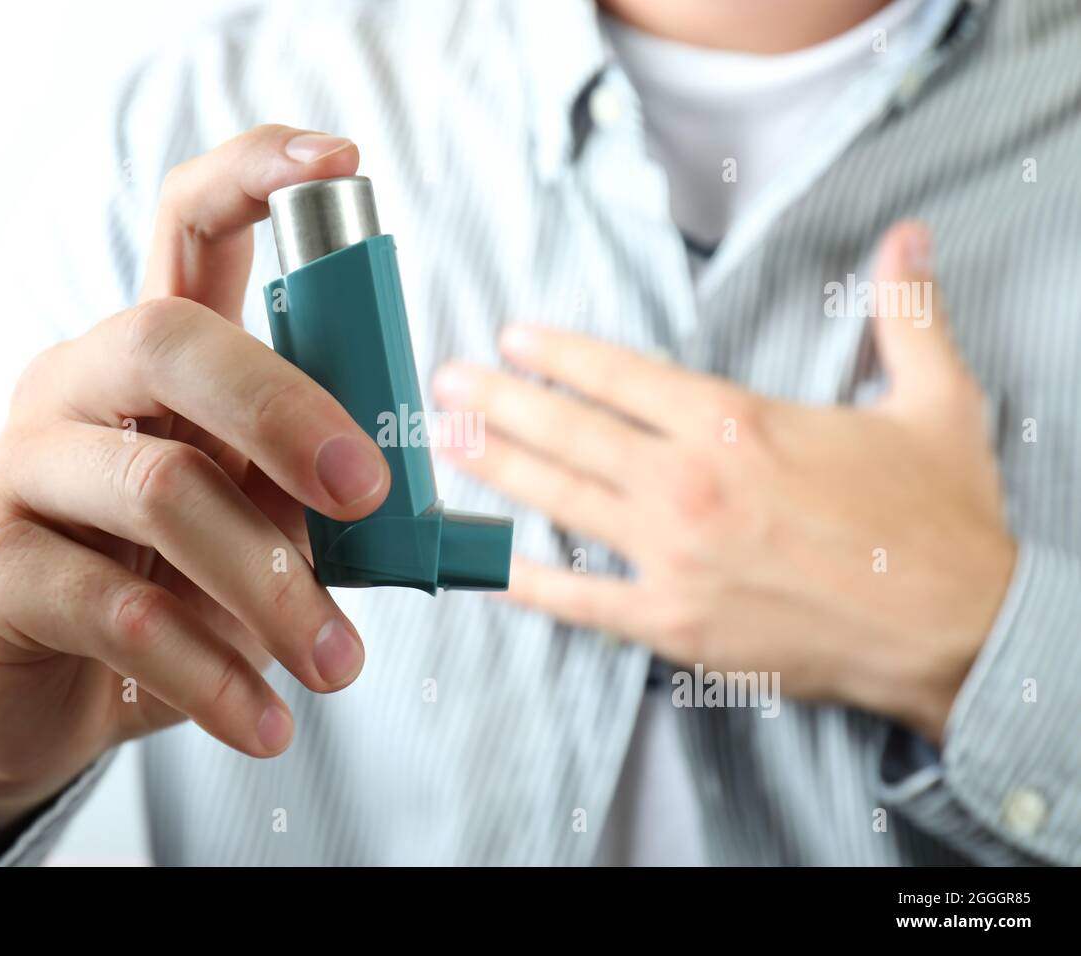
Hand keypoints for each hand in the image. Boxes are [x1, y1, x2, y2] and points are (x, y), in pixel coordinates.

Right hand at [0, 125, 389, 859]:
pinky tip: (262, 721)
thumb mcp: (258, 532)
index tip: (345, 161)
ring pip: (162, 491)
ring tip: (340, 669)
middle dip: (287, 411)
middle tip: (368, 495)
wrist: (44, 699)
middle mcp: (77, 386)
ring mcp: (21, 471)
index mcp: (153, 359)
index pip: (188, 226)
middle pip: (172, 340)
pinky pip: (120, 608)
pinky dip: (212, 671)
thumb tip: (396, 500)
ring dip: (276, 590)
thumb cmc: (169, 592)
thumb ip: (310, 496)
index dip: (258, 174)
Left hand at [433, 221, 1015, 743]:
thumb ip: (905, 314)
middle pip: (568, 430)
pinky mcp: (673, 626)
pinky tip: (480, 563)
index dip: (556, 354)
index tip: (511, 338)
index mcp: (735, 424)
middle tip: (445, 383)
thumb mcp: (934, 400)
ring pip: (559, 500)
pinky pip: (578, 601)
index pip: (619, 375)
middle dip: (498, 401)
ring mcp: (672, 558)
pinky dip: (523, 580)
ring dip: (494, 466)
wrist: (960, 630)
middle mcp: (688, 485)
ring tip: (445, 441)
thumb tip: (908, 239)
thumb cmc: (940, 520)